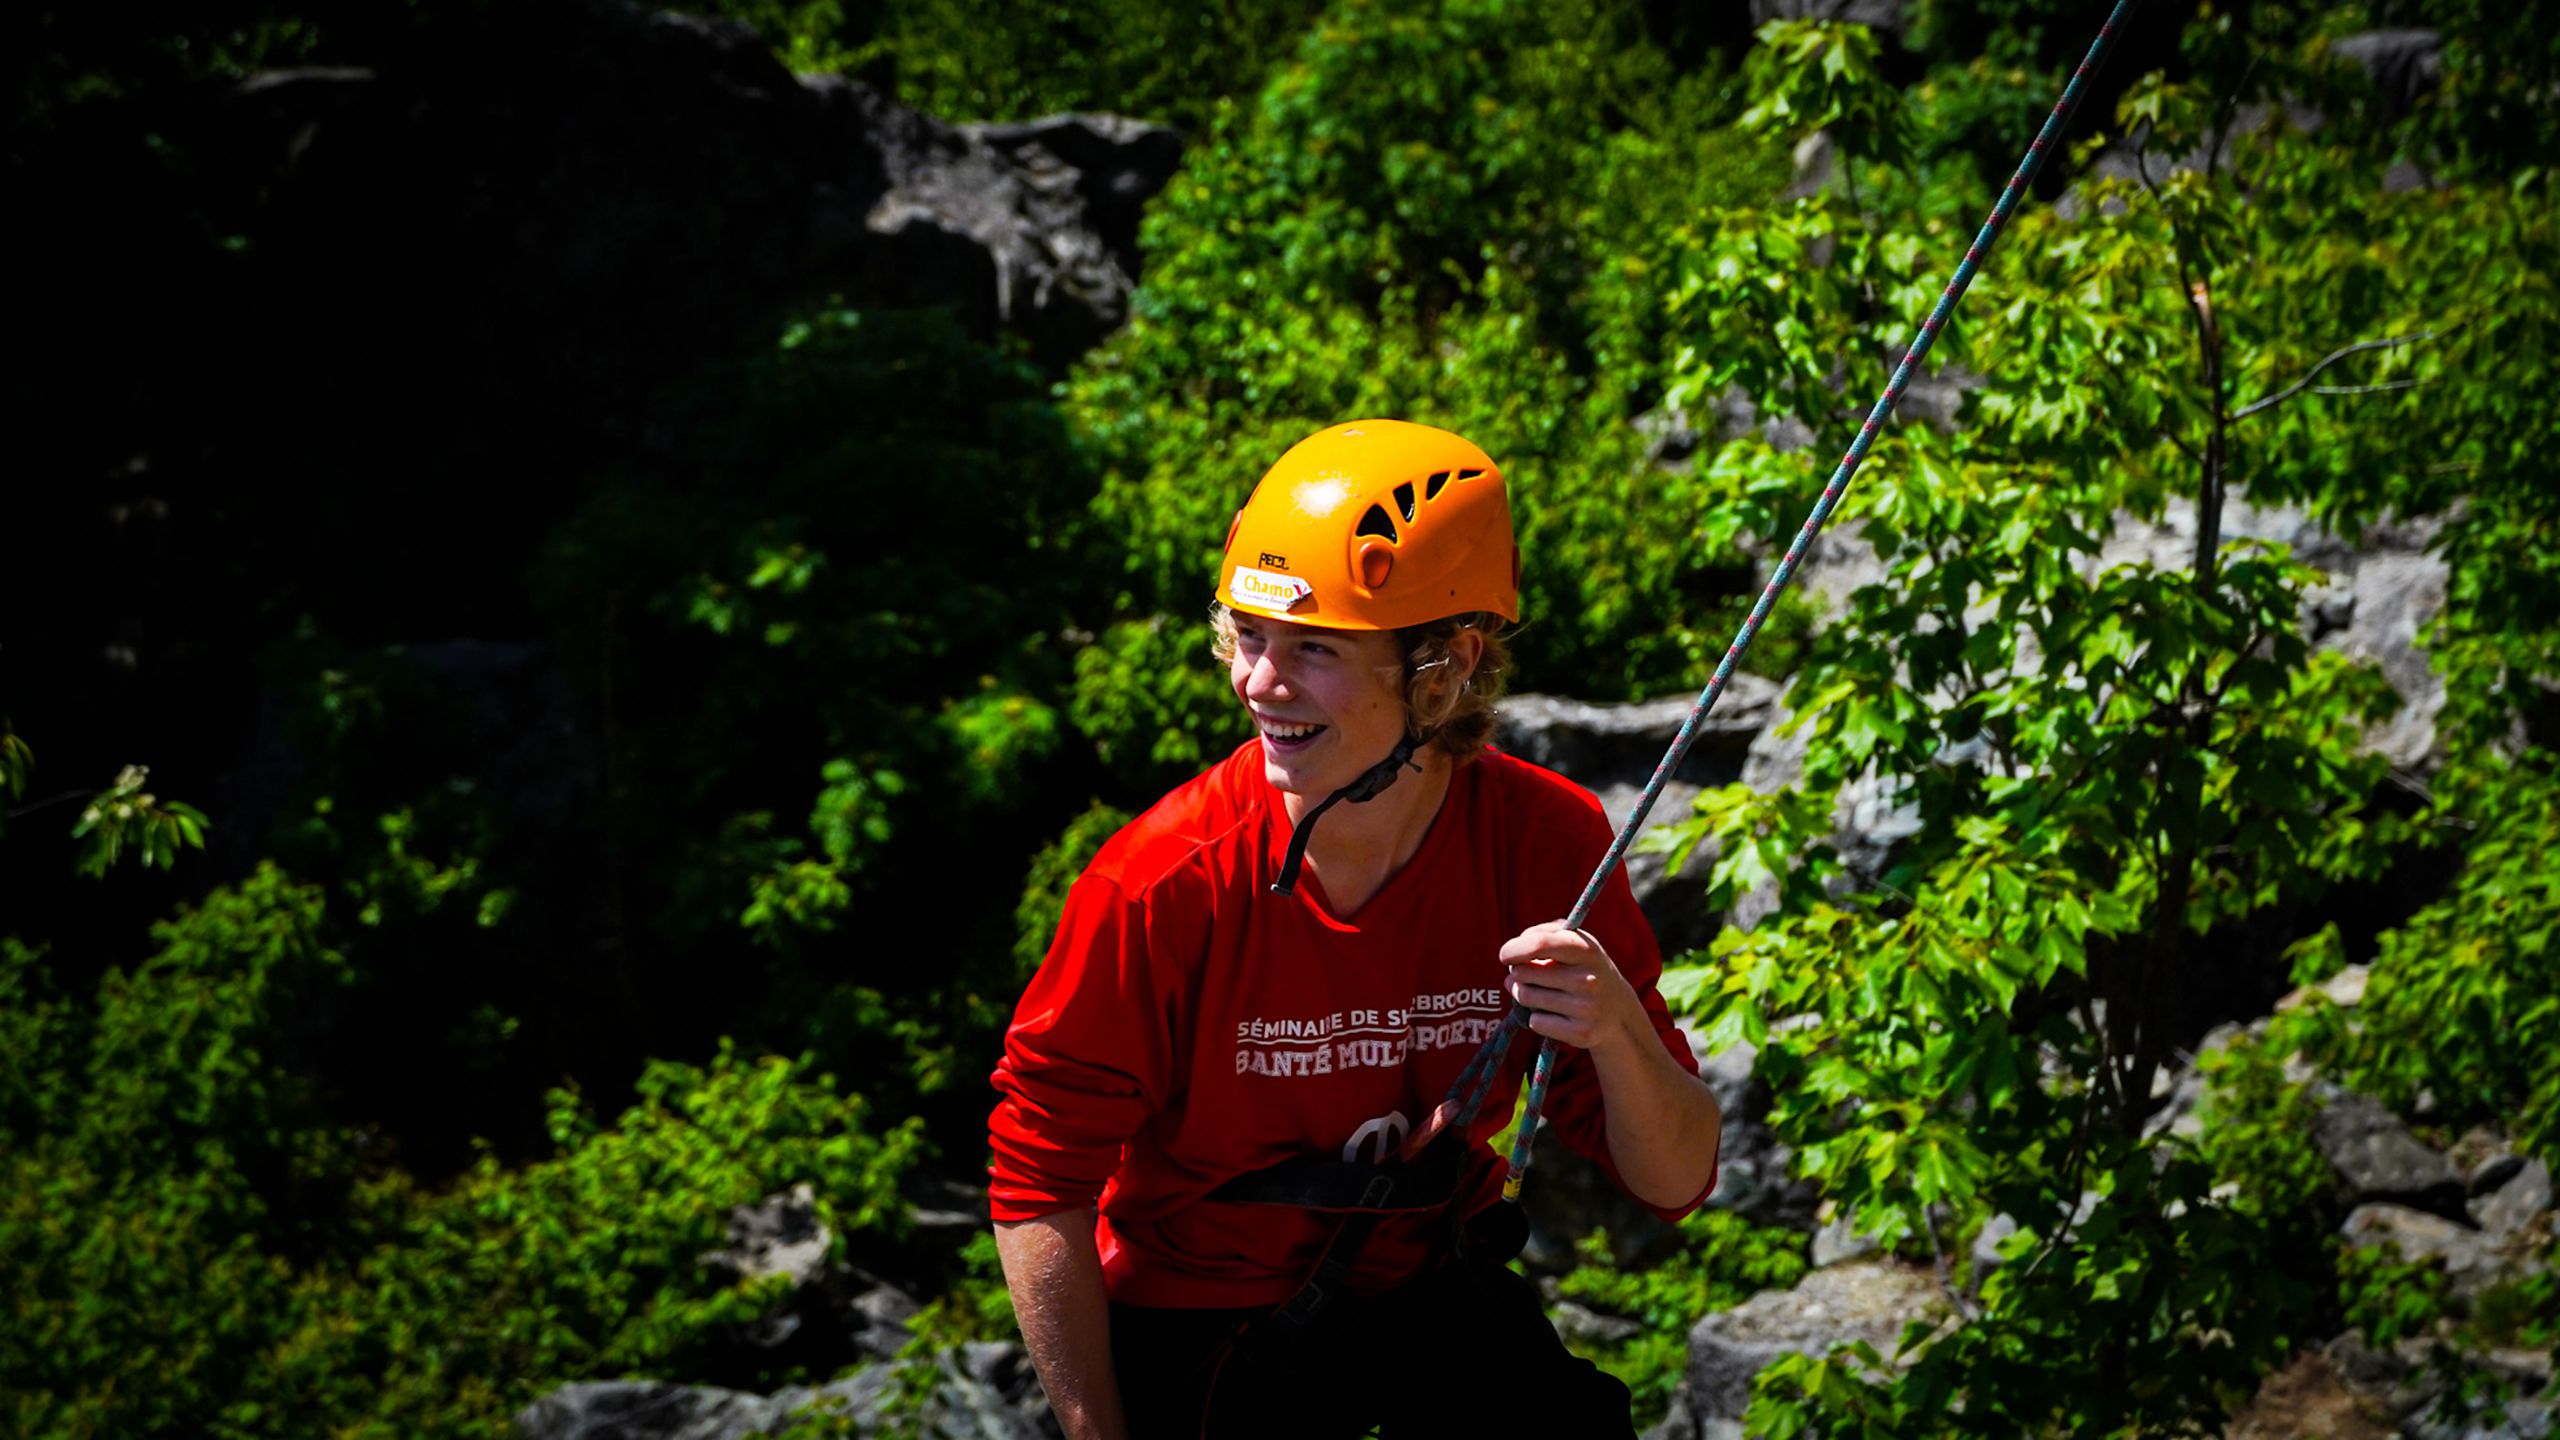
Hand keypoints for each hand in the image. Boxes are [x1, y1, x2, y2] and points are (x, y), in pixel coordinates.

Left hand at [1498, 921, 1647, 1053]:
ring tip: (1539, 992)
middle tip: (1527, 975)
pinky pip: (1535, 1022)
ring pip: (1525, 997)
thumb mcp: (1574, 941)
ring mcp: (1586, 1008)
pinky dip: (1536, 1018)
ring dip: (1523, 994)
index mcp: (1585, 949)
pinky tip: (1553, 1014)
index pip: (1540, 944)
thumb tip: (1512, 953)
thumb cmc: (1584, 968)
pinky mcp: (1582, 1033)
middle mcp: (1588, 979)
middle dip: (1517, 973)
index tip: (1505, 956)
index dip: (1514, 949)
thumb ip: (1542, 934)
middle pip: (1523, 973)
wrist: (1617, 1011)